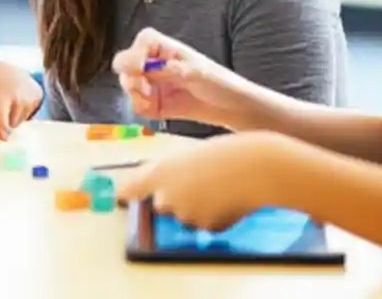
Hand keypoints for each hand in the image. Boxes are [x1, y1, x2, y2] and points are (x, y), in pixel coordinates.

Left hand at [0, 63, 42, 139]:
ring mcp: (29, 97)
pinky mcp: (37, 95)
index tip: (1, 139)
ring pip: (21, 121)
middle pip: (12, 125)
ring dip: (14, 118)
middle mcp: (18, 98)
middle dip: (5, 123)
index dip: (2, 134)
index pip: (4, 124)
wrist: (5, 67)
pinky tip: (17, 100)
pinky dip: (23, 111)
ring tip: (7, 104)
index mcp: (1, 99)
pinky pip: (30, 113)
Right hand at [112, 28, 258, 127]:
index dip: (135, 52)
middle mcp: (154, 63)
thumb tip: (153, 65)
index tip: (138, 67)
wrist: (230, 109)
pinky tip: (157, 111)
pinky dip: (141, 108)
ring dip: (134, 94)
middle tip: (142, 87)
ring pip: (127, 85)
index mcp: (166, 48)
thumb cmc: (220, 83)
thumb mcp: (200, 73)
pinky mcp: (152, 104)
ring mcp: (152, 84)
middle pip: (126, 64)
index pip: (144, 41)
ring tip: (151, 99)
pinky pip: (136, 106)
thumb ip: (176, 69)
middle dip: (130, 77)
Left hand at [116, 132, 289, 230]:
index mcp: (162, 171)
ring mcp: (187, 214)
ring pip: (185, 214)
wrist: (258, 169)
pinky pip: (205, 224)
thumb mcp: (192, 155)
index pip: (132, 188)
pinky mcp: (206, 227)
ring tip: (219, 186)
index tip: (122, 195)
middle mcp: (168, 196)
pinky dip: (214, 215)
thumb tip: (159, 186)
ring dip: (196, 206)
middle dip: (174, 197)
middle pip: (161, 203)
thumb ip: (171, 170)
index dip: (127, 192)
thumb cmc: (228, 154)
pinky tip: (228, 199)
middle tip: (198, 181)